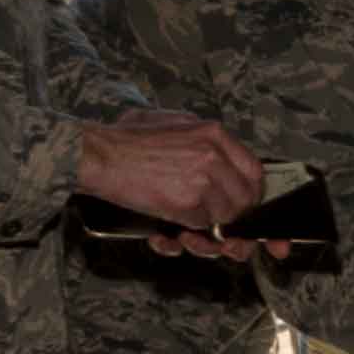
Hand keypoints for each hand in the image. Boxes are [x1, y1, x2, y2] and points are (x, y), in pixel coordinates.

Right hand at [77, 115, 265, 230]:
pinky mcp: (186, 204)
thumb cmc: (128, 138)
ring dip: (208, 227)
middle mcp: (214, 156)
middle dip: (234, 217)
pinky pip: (200, 227)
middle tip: (218, 224)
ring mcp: (202, 181)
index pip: (254, 171)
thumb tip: (224, 161)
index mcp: (214, 134)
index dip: (250, 194)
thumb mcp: (174, 123)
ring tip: (187, 225)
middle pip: (245, 199)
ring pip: (225, 218)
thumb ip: (204, 140)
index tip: (242, 205)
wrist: (99, 155)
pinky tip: (171, 226)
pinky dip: (187, 231)